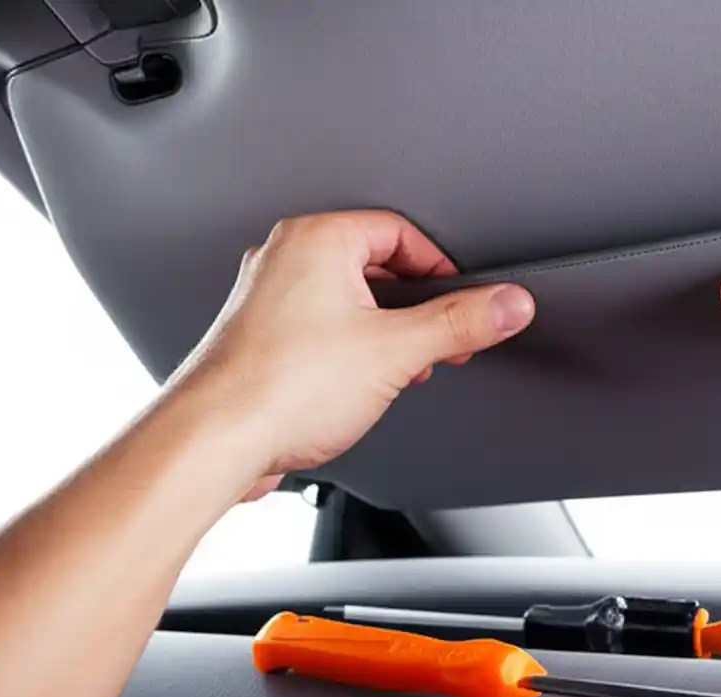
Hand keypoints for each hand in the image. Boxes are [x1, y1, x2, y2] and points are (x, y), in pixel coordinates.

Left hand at [166, 210, 534, 499]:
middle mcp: (284, 258)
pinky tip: (359, 386)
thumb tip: (506, 304)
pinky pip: (320, 328)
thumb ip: (460, 324)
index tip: (463, 300)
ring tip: (400, 369)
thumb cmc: (279, 388)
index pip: (400, 231)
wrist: (215, 440)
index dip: (441, 269)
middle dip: (415, 308)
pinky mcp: (259, 336)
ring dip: (384, 333)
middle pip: (375, 265)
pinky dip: (350, 349)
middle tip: (439, 340)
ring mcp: (267, 297)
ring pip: (347, 300)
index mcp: (315, 239)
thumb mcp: (396, 351)